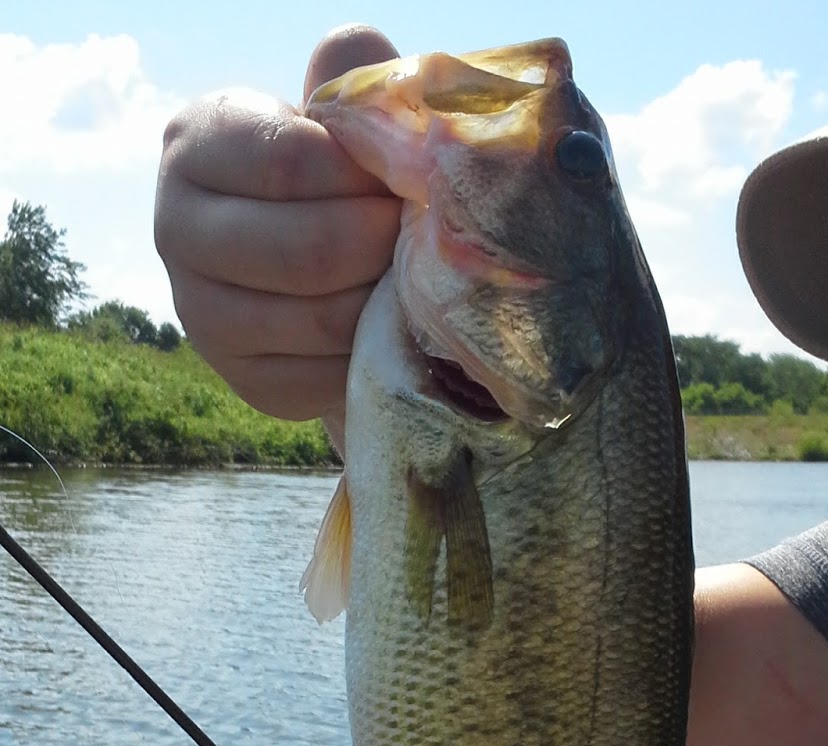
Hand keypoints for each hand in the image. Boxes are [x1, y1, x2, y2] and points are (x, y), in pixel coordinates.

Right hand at [154, 24, 400, 449]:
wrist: (322, 266)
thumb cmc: (338, 175)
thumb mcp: (339, 119)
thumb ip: (348, 83)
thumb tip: (353, 50)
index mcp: (195, 146)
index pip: (288, 162)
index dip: (364, 175)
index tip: (406, 178)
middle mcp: (176, 232)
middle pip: (303, 251)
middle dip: (381, 245)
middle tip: (418, 237)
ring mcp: (203, 316)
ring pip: (319, 319)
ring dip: (383, 301)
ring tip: (412, 278)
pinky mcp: (244, 381)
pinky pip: (325, 377)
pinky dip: (371, 355)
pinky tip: (391, 327)